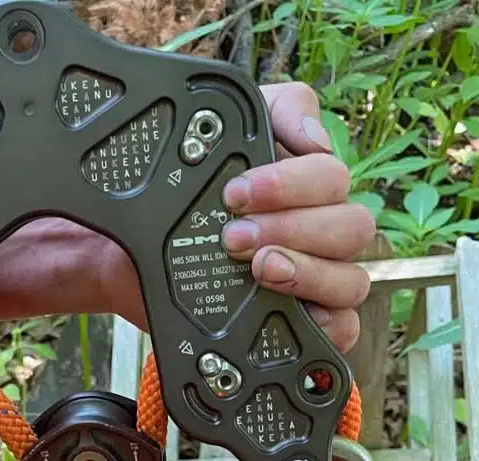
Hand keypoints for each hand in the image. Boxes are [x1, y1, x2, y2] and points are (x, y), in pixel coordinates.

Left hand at [96, 82, 373, 351]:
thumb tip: (316, 136)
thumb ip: (276, 111)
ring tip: (258, 268)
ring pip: (351, 280)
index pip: (333, 178)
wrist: (127, 253)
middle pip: (351, 229)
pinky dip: (326, 325)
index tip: (235, 193)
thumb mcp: (222, 132)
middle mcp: (321, 234)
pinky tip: (290, 310)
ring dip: (307, 273)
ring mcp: (314, 282)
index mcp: (310, 186)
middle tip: (235, 235)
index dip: (289, 184)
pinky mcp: (299, 325)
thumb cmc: (184, 193)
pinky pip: (342, 331)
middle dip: (292, 229)